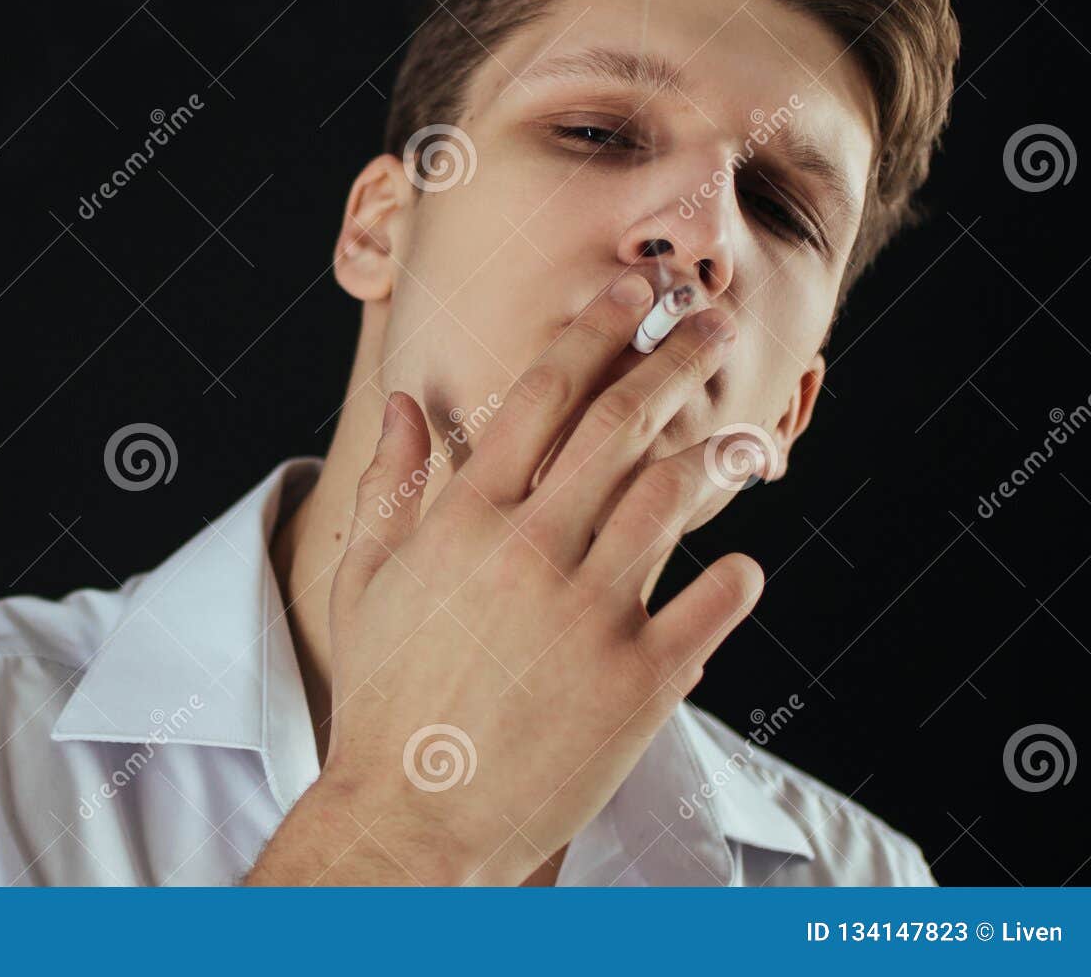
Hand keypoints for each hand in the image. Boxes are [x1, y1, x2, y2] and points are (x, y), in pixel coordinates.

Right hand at [245, 272, 764, 884]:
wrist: (413, 818)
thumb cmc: (384, 697)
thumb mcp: (366, 581)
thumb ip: (393, 485)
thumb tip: (402, 404)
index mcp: (466, 518)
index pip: (543, 393)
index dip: (594, 330)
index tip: (631, 290)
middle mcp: (532, 548)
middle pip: (620, 423)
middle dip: (674, 357)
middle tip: (713, 322)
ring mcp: (591, 612)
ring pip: (672, 498)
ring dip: (714, 452)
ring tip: (741, 431)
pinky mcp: (639, 679)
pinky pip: (711, 606)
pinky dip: (735, 578)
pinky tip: (742, 563)